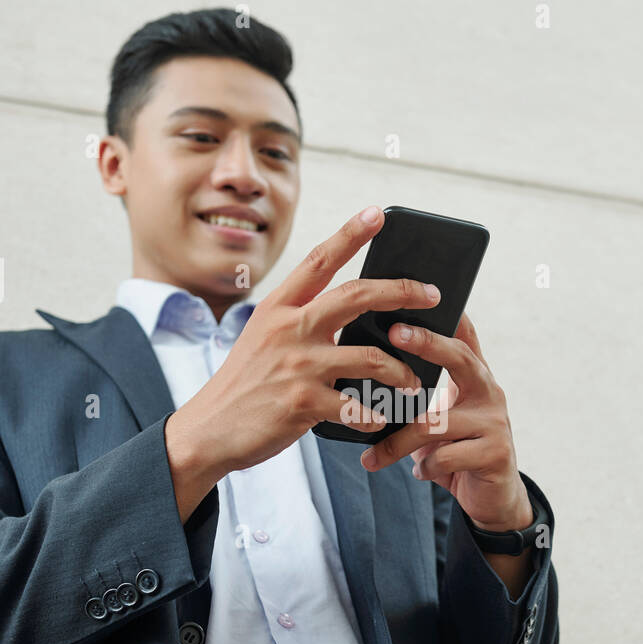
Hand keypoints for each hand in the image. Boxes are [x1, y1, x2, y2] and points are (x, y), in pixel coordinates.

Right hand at [166, 206, 438, 479]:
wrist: (210, 429)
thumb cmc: (245, 384)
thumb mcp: (263, 339)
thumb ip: (300, 322)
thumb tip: (350, 313)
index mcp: (278, 308)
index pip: (319, 261)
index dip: (351, 234)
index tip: (379, 214)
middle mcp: (288, 328)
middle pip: (357, 296)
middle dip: (402, 291)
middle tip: (433, 294)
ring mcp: (297, 365)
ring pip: (371, 357)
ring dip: (401, 371)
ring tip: (413, 382)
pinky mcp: (303, 402)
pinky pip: (357, 406)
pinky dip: (374, 415)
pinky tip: (380, 419)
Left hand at [359, 311, 531, 532]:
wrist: (493, 499)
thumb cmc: (456, 452)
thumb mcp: (439, 420)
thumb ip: (419, 398)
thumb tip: (368, 374)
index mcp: (474, 378)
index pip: (464, 335)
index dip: (445, 314)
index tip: (417, 294)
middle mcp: (489, 391)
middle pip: (459, 357)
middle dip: (426, 342)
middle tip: (394, 332)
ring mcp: (495, 422)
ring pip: (435, 422)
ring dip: (397, 441)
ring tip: (373, 456)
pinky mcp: (495, 453)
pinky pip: (445, 454)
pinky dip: (424, 465)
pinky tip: (420, 472)